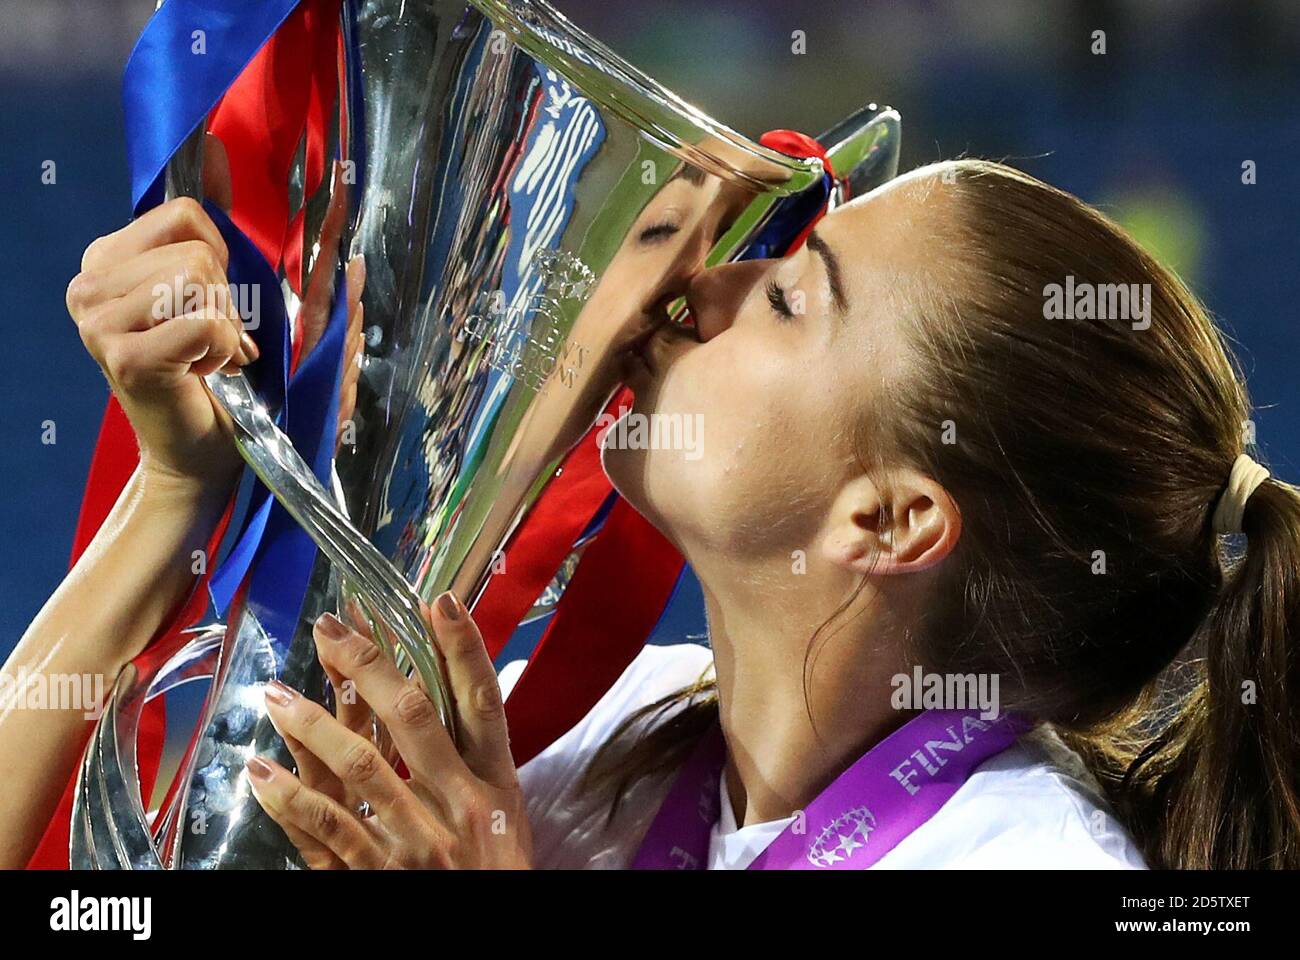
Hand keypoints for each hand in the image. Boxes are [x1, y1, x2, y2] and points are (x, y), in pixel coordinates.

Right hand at [66, 134, 252, 487]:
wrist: (197, 450)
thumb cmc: (209, 371)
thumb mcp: (212, 287)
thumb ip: (208, 223)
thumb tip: (213, 145)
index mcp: (105, 259)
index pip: (186, 214)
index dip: (220, 257)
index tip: (211, 304)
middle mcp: (88, 285)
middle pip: (199, 250)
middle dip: (227, 300)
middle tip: (212, 341)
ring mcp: (98, 322)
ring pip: (201, 281)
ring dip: (226, 327)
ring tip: (206, 358)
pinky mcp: (125, 358)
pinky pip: (206, 322)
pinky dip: (225, 352)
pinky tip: (205, 375)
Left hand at [246, 595, 532, 869]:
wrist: (493, 932)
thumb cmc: (493, 875)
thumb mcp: (499, 815)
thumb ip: (471, 763)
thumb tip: (441, 700)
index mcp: (494, 783)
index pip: (483, 702)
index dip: (464, 650)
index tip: (440, 602)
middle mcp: (461, 803)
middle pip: (414, 717)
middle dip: (370, 666)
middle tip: (332, 628)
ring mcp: (420, 839)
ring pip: (361, 765)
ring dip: (312, 723)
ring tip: (276, 693)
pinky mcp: (383, 874)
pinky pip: (331, 829)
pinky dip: (292, 798)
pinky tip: (261, 773)